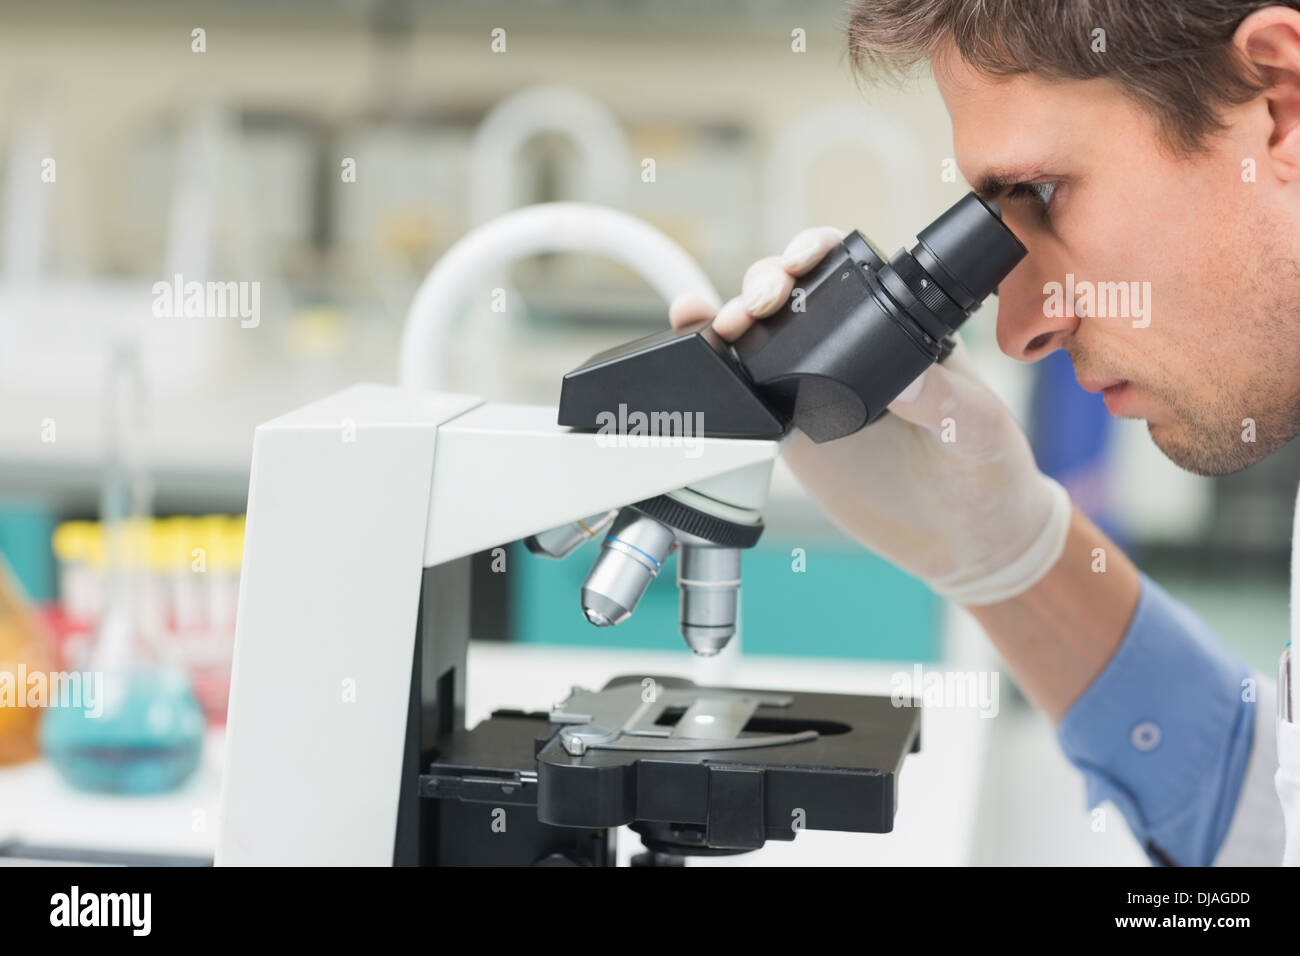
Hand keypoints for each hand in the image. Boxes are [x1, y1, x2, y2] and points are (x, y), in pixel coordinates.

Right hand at [670, 227, 1070, 605]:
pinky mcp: (789, 430)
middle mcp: (849, 349)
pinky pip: (745, 390)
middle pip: (790, 293)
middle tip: (762, 304)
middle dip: (763, 282)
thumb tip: (904, 377)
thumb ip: (944, 400)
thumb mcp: (976, 429)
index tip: (800, 264)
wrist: (963, 541)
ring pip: (758, 334)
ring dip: (727, 315)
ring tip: (717, 323)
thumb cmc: (987, 470)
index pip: (848, 272)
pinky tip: (690, 342)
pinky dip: (712, 363)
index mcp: (897, 328)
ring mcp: (813, 387)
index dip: (814, 253)